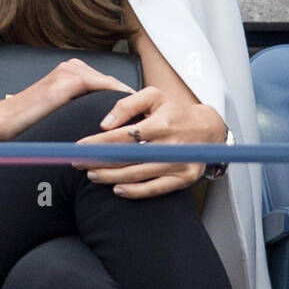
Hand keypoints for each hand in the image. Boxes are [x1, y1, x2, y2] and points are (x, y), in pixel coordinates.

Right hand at [0, 57, 136, 140]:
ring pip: (111, 86)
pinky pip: (102, 88)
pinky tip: (129, 117)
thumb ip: (82, 111)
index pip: (111, 86)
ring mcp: (70, 70)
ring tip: (145, 121)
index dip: (129, 104)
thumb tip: (111, 128)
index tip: (145, 120)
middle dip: (132, 104)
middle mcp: (74, 66)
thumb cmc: (32, 124)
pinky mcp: (67, 80)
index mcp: (74, 72)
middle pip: (115, 85)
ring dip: (128, 104)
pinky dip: (116, 103)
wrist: (3, 123)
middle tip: (150, 122)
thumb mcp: (63, 113)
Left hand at [72, 86, 227, 197]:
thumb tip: (105, 123)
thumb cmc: (176, 111)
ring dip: (111, 177)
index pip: (122, 137)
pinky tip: (117, 189)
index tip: (79, 147)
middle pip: (127, 159)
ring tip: (93, 175)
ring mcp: (177, 164)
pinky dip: (134, 191)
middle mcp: (169, 145)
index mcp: (161, 123)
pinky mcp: (183, 178)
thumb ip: (128, 104)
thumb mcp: (155, 96)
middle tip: (79, 163)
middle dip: (99, 162)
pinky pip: (154, 189)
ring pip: (137, 175)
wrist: (209, 128)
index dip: (98, 144)